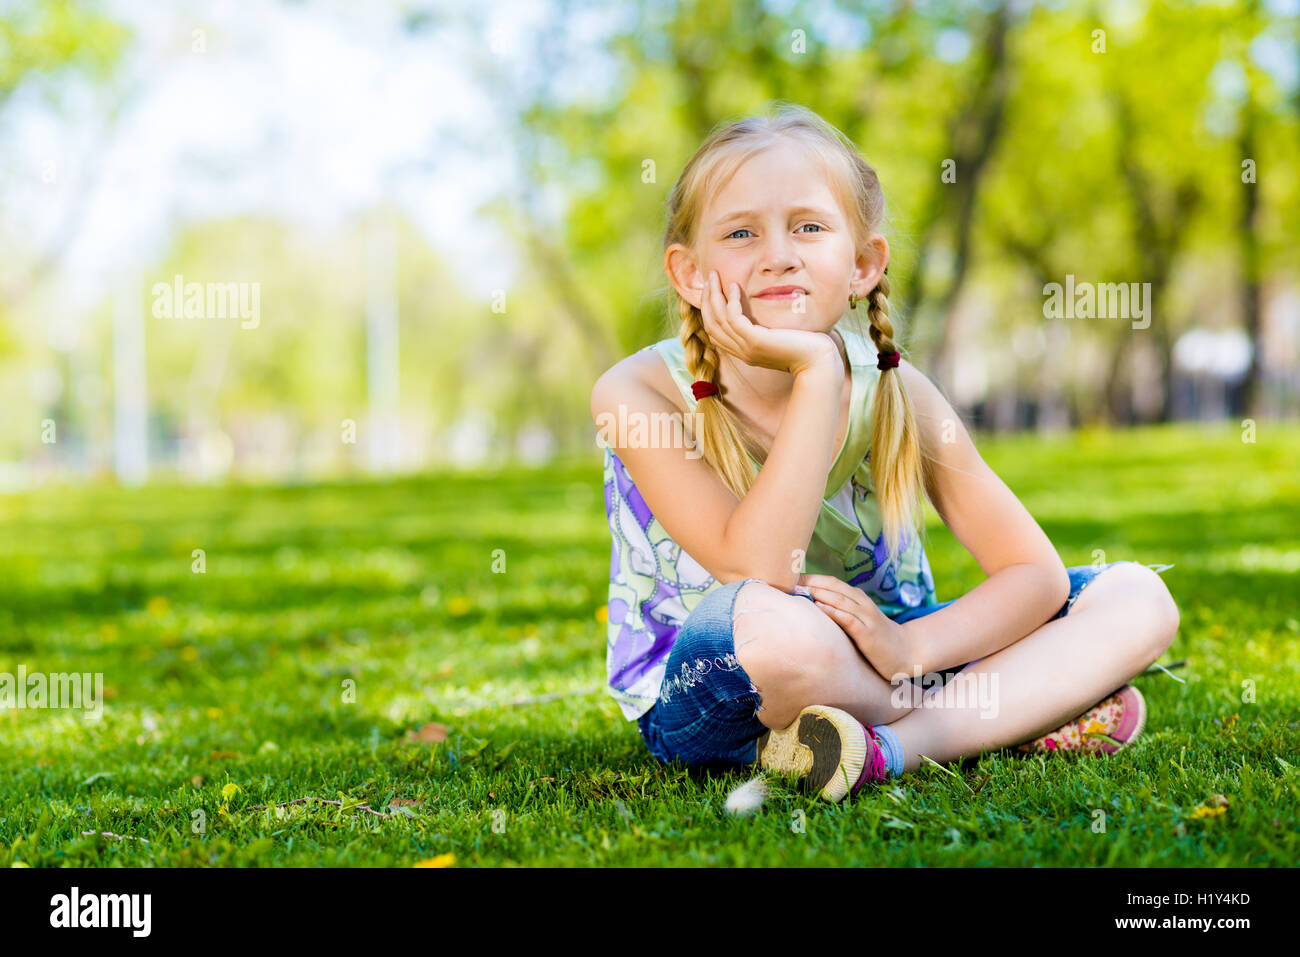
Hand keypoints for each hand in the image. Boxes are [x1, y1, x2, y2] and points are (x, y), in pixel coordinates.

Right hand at [697, 270, 839, 377]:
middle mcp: (741, 352)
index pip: (714, 332)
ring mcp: (746, 348)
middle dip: (707, 299)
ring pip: (718, 320)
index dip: (709, 310)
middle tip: (709, 278)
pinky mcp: (755, 341)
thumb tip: (762, 312)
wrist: (817, 362)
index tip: (712, 290)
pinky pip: (733, 318)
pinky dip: (731, 300)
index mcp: (744, 352)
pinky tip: (736, 286)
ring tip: (715, 276)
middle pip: (711, 324)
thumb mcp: (779, 336)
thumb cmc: (806, 347)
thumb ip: (766, 328)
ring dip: (713, 295)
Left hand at [797, 573, 915, 680]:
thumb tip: (808, 607)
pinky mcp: (867, 633)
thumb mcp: (857, 619)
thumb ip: (838, 612)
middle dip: (809, 582)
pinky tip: (819, 608)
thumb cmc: (875, 637)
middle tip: (787, 581)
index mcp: (856, 597)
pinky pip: (848, 619)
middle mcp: (860, 602)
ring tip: (798, 590)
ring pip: (839, 599)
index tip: (788, 578)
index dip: (809, 578)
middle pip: (832, 586)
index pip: (830, 582)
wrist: (906, 652)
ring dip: (818, 593)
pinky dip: (833, 612)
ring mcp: (865, 617)